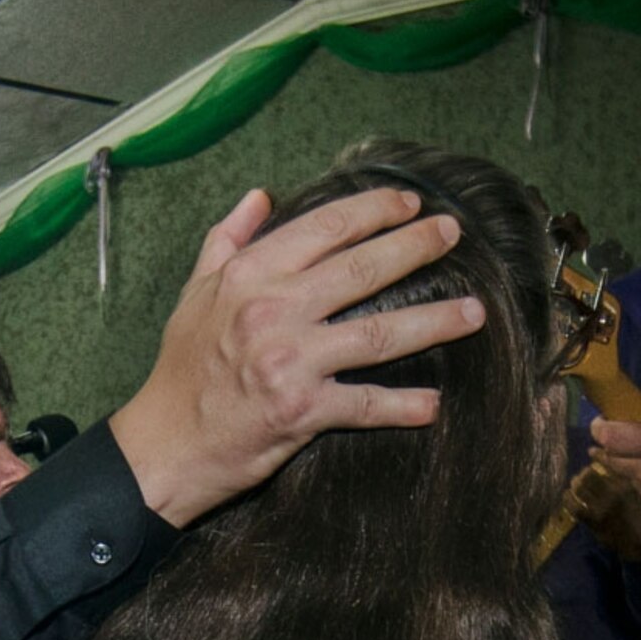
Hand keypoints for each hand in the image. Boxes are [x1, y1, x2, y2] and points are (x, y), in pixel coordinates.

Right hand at [108, 188, 484, 527]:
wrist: (166, 444)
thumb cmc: (182, 368)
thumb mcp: (195, 292)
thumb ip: (228, 239)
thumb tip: (259, 195)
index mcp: (250, 274)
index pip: (325, 228)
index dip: (374, 211)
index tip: (408, 203)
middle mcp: (273, 310)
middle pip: (363, 269)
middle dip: (416, 247)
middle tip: (454, 234)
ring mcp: (291, 360)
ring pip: (380, 333)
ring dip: (435, 321)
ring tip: (474, 311)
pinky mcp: (302, 411)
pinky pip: (365, 405)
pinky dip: (402, 405)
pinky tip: (434, 404)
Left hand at [566, 464, 640, 559]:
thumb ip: (630, 482)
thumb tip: (613, 468)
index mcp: (627, 485)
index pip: (608, 464)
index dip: (598, 456)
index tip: (594, 453)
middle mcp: (613, 494)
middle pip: (589, 475)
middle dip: (584, 472)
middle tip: (584, 473)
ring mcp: (602, 508)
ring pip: (580, 488)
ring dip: (576, 483)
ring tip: (575, 482)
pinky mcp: (594, 522)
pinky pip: (575, 507)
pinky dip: (568, 499)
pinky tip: (567, 495)